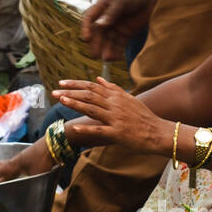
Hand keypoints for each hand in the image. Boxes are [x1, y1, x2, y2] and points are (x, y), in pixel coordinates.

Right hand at [0, 137, 54, 186]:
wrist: (53, 144)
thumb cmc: (44, 158)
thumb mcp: (37, 175)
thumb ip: (31, 188)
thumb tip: (30, 205)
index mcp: (12, 166)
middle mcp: (12, 163)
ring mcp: (18, 162)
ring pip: (0, 170)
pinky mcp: (24, 162)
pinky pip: (9, 171)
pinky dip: (4, 178)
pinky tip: (6, 183)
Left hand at [53, 79, 169, 154]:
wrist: (158, 132)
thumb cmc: (143, 117)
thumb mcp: (129, 99)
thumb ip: (113, 89)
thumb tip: (99, 79)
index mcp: (116, 96)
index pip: (92, 86)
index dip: (76, 84)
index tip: (62, 83)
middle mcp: (115, 105)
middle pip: (89, 95)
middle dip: (70, 92)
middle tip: (54, 91)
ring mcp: (116, 119)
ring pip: (92, 109)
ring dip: (76, 104)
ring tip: (61, 100)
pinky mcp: (118, 133)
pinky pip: (100, 130)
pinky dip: (87, 129)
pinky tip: (75, 128)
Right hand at [79, 0, 162, 61]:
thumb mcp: (122, 0)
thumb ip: (111, 13)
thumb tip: (99, 25)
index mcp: (103, 6)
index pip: (90, 18)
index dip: (87, 29)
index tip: (87, 39)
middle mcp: (107, 18)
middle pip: (99, 33)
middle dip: (97, 44)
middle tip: (95, 55)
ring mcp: (117, 26)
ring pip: (108, 40)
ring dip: (106, 50)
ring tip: (107, 59)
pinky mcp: (126, 34)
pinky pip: (119, 44)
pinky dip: (116, 51)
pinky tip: (115, 58)